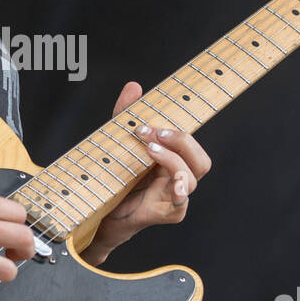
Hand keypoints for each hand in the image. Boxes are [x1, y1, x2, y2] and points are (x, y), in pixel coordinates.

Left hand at [81, 80, 210, 264]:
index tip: (160, 118)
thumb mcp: (118, 141)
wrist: (99, 211)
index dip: (183, 128)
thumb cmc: (114, 177)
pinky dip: (180, 194)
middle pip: (200, 158)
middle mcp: (177, 177)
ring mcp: (174, 196)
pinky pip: (181, 204)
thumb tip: (134, 86)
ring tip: (150, 150)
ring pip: (192, 177)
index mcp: (172, 159)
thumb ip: (127, 115)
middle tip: (153, 132)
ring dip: (173, 160)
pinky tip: (174, 186)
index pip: (191, 142)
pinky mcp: (167, 213)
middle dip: (181, 140)